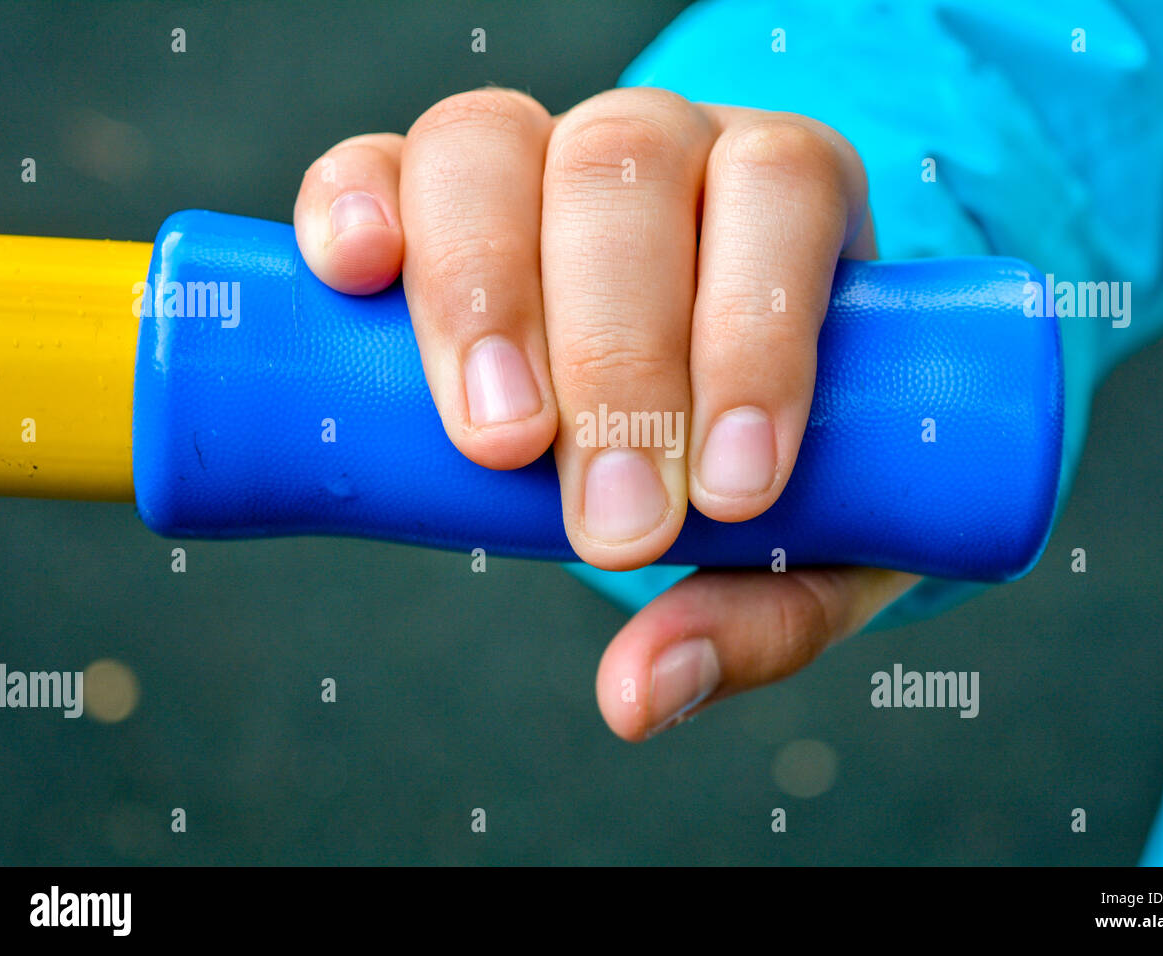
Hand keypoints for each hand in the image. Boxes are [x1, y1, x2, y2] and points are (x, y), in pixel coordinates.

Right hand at [294, 87, 918, 739]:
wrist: (697, 394)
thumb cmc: (776, 456)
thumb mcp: (809, 538)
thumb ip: (757, 613)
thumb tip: (638, 698)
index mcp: (782, 194)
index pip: (778, 197)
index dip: (755, 329)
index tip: (731, 495)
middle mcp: (662, 148)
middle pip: (624, 170)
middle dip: (616, 356)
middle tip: (610, 524)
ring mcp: (537, 155)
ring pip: (492, 145)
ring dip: (484, 295)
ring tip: (494, 441)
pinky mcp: (423, 188)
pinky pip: (379, 159)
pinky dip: (354, 200)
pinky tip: (353, 270)